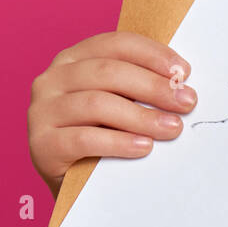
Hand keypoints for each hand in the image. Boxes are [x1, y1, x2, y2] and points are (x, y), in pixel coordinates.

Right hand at [28, 31, 196, 197]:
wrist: (74, 182)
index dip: (153, 54)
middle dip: (153, 86)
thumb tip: (181, 82)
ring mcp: (41, 111)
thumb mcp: (120, 101)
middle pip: (108, 72)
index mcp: (73, 58)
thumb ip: (139, 85)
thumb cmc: (104, 133)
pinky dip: (118, 142)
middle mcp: (51, 79)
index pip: (116, 44)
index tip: (183, 73)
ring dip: (142, 116)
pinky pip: (84, 138)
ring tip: (172, 127)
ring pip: (97, 104)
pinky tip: (144, 147)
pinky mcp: (40, 145)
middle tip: (186, 102)